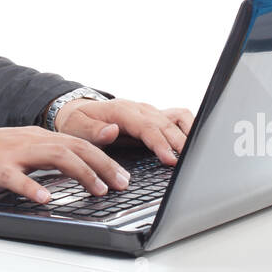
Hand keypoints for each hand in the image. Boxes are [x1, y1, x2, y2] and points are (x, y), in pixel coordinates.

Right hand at [0, 127, 132, 203]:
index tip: (123, 174)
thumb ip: (43, 157)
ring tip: (98, 190)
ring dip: (81, 173)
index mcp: (35, 136)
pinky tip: (47, 198)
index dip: (103, 157)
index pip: (77, 143)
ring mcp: (11, 153)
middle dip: (102, 164)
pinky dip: (33, 187)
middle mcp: (28, 140)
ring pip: (54, 156)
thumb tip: (73, 168)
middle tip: (122, 183)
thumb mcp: (17, 152)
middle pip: (73, 147)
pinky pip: (17, 178)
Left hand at [54, 98, 194, 165]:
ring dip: (187, 133)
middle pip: (165, 124)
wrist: (79, 112)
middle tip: (188, 163)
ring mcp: (149, 111)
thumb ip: (94, 131)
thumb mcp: (77, 127)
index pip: (146, 126)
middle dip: (179, 143)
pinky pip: (178, 117)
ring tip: (195, 154)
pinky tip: (193, 143)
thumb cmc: (78, 122)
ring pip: (176, 118)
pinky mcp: (154, 117)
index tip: (169, 159)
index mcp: (121, 110)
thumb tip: (112, 131)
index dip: (160, 143)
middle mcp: (139, 108)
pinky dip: (189, 127)